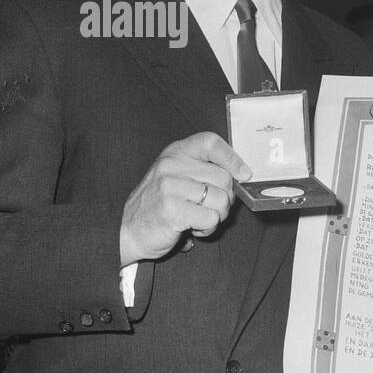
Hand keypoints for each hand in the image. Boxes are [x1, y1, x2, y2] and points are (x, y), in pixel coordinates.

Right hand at [120, 132, 251, 263]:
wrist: (128, 230)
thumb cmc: (159, 205)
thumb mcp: (177, 177)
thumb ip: (203, 171)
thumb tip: (242, 176)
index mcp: (175, 153)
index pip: (210, 142)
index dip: (232, 157)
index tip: (244, 174)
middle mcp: (171, 165)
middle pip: (223, 178)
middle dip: (225, 199)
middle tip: (209, 209)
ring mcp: (169, 186)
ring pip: (221, 200)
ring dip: (217, 216)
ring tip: (199, 219)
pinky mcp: (171, 209)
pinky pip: (210, 218)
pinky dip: (208, 228)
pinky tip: (193, 228)